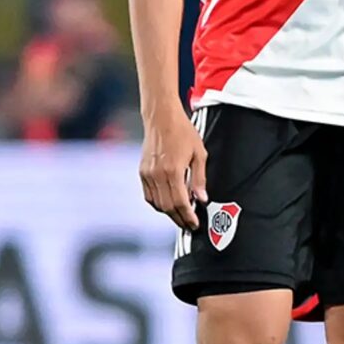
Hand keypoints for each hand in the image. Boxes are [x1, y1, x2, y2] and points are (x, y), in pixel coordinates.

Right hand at [139, 115, 207, 229]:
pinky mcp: (142, 172)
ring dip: (169, 213)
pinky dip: (158, 204)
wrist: (161, 119)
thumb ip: (199, 178)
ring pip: (156, 203)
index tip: (195, 224)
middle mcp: (157, 175)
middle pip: (167, 207)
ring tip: (181, 216)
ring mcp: (147, 174)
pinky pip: (148, 195)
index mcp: (173, 171)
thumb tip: (201, 199)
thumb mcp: (199, 154)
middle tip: (189, 225)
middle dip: (179, 219)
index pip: (180, 202)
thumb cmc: (183, 132)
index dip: (188, 216)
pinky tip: (168, 204)